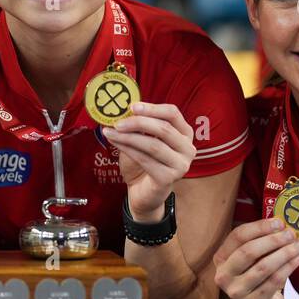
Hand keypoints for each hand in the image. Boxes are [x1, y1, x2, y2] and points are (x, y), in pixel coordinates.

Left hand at [102, 101, 194, 219]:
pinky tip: (115, 143)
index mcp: (184, 134)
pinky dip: (128, 149)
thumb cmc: (143, 163)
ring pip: (153, 144)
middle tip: (117, 122)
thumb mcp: (142, 140)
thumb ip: (138, 126)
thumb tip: (121, 111)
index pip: (172, 113)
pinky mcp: (169, 178)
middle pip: (163, 128)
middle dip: (137, 122)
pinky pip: (145, 159)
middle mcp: (188, 148)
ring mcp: (181, 165)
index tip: (131, 106)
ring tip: (110, 133)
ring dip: (129, 137)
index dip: (152, 108)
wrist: (142, 192)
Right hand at [213, 218, 298, 298]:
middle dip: (273, 240)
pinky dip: (289, 266)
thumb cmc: (256, 276)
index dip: (259, 227)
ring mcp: (237, 292)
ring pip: (264, 267)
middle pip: (248, 251)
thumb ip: (259, 241)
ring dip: (285, 253)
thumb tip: (282, 224)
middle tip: (291, 233)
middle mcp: (223, 275)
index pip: (237, 237)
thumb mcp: (251, 259)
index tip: (279, 222)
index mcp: (220, 259)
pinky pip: (275, 281)